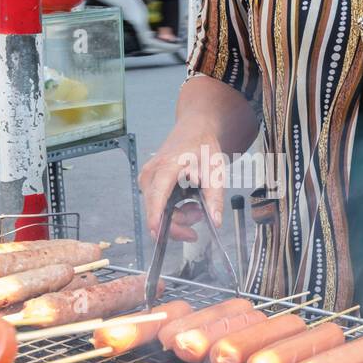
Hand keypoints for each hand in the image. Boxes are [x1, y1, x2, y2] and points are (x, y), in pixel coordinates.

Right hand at [139, 127, 226, 242]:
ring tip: (197, 207)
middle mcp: (151, 174)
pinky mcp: (149, 183)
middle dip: (179, 222)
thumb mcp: (215, 170)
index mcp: (166, 167)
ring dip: (178, 216)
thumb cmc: (202, 145)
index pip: (157, 196)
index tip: (158, 234)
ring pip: (157, 211)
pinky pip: (158, 206)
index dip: (156, 217)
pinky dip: (173, 210)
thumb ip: (215, 196)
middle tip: (200, 216)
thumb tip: (215, 220)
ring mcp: (147, 179)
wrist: (194, 128)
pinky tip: (188, 202)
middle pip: (156, 210)